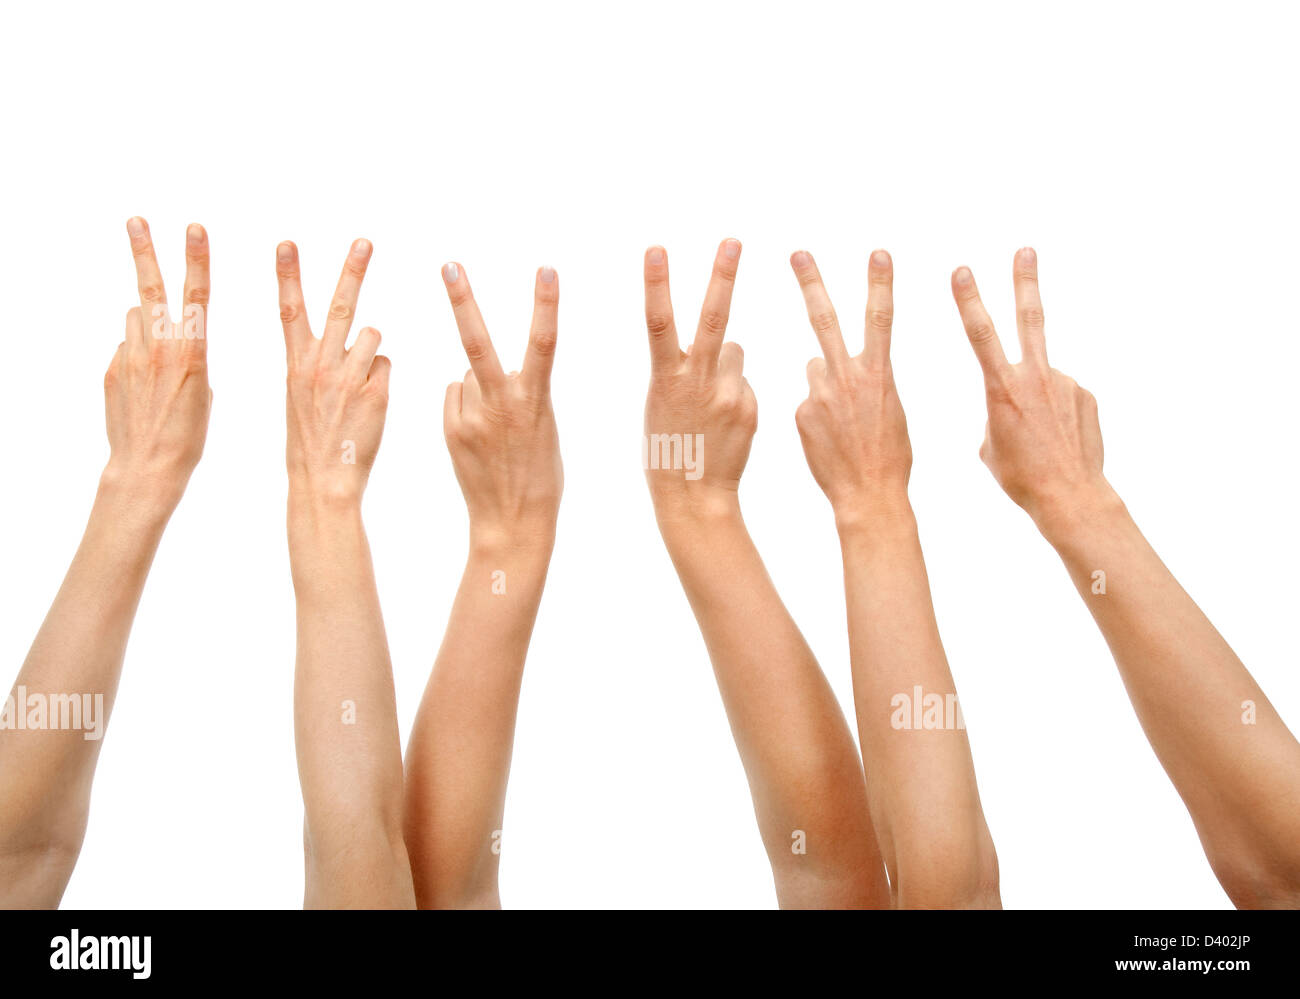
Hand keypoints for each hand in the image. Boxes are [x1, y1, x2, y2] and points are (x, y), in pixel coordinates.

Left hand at [102, 217, 211, 512]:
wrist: (148, 466)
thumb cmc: (188, 436)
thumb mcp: (205, 393)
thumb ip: (190, 357)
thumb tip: (173, 339)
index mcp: (192, 351)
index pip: (196, 294)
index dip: (196, 259)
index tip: (194, 229)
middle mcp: (158, 347)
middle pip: (149, 287)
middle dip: (143, 250)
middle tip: (135, 221)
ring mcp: (130, 356)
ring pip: (137, 320)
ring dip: (147, 324)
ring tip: (160, 357)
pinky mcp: (111, 370)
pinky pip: (127, 349)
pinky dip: (136, 356)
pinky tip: (145, 386)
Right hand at [277, 238, 389, 505]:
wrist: (322, 479)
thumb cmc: (312, 440)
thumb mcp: (300, 395)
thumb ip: (319, 362)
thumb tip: (352, 340)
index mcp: (295, 364)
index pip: (289, 309)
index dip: (288, 275)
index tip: (286, 244)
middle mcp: (320, 364)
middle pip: (341, 305)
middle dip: (352, 269)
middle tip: (365, 241)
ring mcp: (349, 376)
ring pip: (373, 337)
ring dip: (370, 354)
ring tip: (357, 389)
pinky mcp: (375, 390)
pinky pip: (385, 366)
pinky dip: (381, 379)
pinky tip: (369, 404)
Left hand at [440, 261, 562, 548]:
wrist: (512, 523)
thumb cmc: (540, 476)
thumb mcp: (543, 426)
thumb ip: (521, 392)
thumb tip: (490, 369)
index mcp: (535, 401)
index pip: (543, 343)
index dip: (545, 305)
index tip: (547, 270)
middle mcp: (500, 405)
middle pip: (477, 342)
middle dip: (463, 301)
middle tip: (449, 266)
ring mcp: (471, 417)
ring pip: (469, 376)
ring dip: (480, 387)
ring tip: (496, 428)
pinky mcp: (450, 429)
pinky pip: (456, 398)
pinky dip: (465, 406)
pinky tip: (478, 436)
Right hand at [641, 240, 756, 526]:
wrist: (692, 496)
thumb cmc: (668, 450)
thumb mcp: (662, 403)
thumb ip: (691, 368)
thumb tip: (731, 343)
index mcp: (665, 379)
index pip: (659, 323)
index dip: (657, 285)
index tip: (656, 250)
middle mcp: (698, 382)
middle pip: (713, 319)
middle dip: (722, 277)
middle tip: (733, 241)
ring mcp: (729, 394)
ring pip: (734, 352)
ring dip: (725, 366)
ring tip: (709, 407)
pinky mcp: (750, 407)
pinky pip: (744, 384)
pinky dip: (735, 395)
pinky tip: (725, 425)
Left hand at [790, 249, 910, 525]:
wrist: (868, 495)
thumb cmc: (890, 457)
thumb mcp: (890, 410)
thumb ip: (861, 379)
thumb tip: (822, 363)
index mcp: (879, 374)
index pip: (881, 318)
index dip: (880, 283)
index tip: (878, 252)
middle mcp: (847, 377)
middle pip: (826, 319)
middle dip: (812, 283)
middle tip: (798, 253)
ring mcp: (820, 394)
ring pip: (817, 369)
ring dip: (827, 384)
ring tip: (845, 422)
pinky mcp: (800, 412)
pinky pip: (809, 403)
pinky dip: (817, 415)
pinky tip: (829, 441)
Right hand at [950, 248, 1106, 526]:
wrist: (1069, 496)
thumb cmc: (1020, 477)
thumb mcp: (990, 446)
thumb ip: (996, 413)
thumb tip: (1011, 402)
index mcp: (1002, 388)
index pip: (981, 335)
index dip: (969, 301)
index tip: (962, 271)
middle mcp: (1036, 377)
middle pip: (1030, 318)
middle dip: (1025, 282)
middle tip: (1026, 251)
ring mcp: (1065, 384)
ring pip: (1042, 381)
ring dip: (1036, 403)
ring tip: (1041, 438)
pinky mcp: (1086, 396)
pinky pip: (1062, 399)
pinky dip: (1055, 417)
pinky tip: (1057, 441)